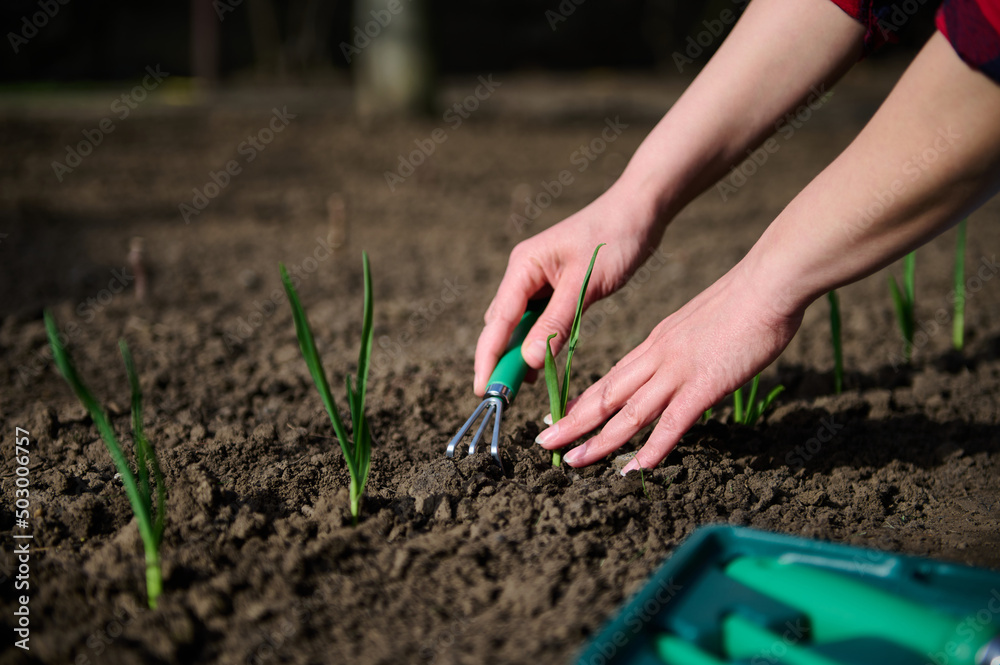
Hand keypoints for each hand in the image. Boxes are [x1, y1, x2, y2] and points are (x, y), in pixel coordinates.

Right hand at [473, 188, 660, 395]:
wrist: (639, 210)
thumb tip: (528, 359)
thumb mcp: (584, 285)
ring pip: (519, 325)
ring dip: (519, 354)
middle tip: (503, 397)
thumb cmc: (613, 238)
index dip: (488, 357)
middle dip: (499, 360)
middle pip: (501, 325)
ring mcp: (538, 279)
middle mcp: (524, 273)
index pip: (497, 321)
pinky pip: (539, 320)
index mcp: (523, 267)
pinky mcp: (556, 286)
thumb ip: (556, 323)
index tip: (485, 389)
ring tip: (519, 389)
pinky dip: (538, 343)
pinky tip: (542, 365)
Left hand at [534, 264, 802, 472]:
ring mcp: (677, 372)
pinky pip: (671, 423)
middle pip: (606, 395)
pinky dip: (650, 449)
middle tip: (545, 443)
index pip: (610, 377)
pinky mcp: (703, 385)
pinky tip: (632, 468)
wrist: (768, 284)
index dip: (583, 400)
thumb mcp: (700, 323)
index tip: (561, 418)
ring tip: (572, 462)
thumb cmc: (744, 301)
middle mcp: (657, 357)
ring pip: (627, 413)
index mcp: (655, 342)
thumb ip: (684, 346)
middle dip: (572, 423)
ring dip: (598, 441)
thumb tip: (682, 363)